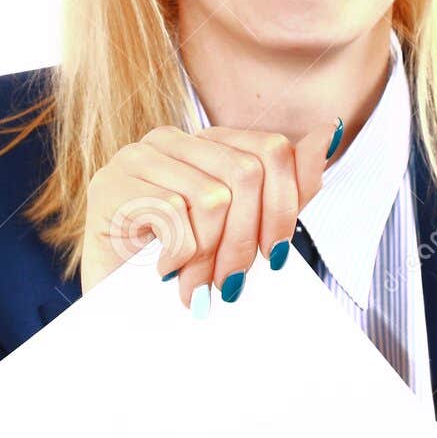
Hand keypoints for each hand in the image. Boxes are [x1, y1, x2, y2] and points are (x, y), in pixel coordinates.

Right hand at [79, 117, 342, 305]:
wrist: (110, 304)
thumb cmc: (177, 265)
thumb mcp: (243, 227)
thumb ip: (284, 185)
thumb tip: (326, 133)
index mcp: (205, 142)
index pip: (271, 149)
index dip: (284, 207)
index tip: (275, 255)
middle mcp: (171, 138)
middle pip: (246, 173)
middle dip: (247, 240)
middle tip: (231, 284)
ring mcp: (137, 157)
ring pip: (213, 196)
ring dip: (210, 256)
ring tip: (194, 286)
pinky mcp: (112, 185)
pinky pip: (174, 214)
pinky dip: (178, 254)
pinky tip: (164, 270)